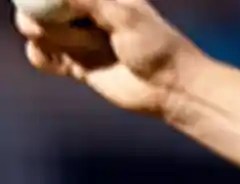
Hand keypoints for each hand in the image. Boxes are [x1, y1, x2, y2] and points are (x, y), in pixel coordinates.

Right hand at [14, 0, 206, 116]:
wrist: (171, 88)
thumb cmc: (156, 46)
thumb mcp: (124, 16)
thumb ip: (88, 1)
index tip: (63, 11)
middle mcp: (83, 12)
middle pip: (37, 6)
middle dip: (40, 16)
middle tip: (52, 28)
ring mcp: (77, 37)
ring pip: (37, 30)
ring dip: (51, 39)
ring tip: (85, 48)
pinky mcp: (75, 63)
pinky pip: (41, 55)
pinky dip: (42, 58)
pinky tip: (64, 65)